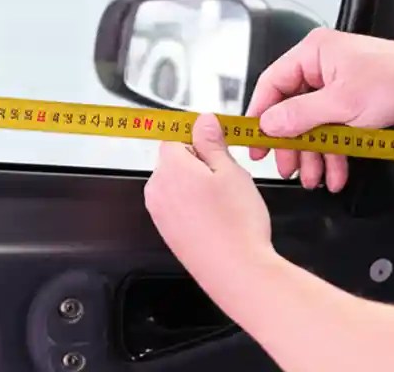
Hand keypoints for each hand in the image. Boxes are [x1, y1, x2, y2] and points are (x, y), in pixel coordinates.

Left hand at [145, 113, 272, 284]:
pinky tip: (216, 219)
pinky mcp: (166, 231)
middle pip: (173, 160)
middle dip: (198, 163)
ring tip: (224, 203)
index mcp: (170, 168)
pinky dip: (193, 206)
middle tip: (227, 179)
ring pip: (176, 184)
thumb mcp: (231, 171)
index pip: (174, 136)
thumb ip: (212, 142)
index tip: (217, 148)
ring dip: (196, 186)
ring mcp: (158, 212)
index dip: (198, 139)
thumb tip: (202, 121)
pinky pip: (177, 206)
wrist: (237, 272)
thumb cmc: (237, 224)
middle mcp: (156, 188)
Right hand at [246, 29, 393, 191]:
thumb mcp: (341, 103)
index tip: (255, 139)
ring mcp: (337, 86)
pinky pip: (334, 130)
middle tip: (285, 166)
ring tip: (313, 177)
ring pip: (314, 125)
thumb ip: (299, 116)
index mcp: (312, 54)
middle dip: (293, 143)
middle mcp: (321, 67)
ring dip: (315, 154)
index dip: (260, 114)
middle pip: (292, 109)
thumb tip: (269, 124)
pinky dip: (334, 152)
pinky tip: (335, 172)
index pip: (272, 84)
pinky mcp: (353, 103)